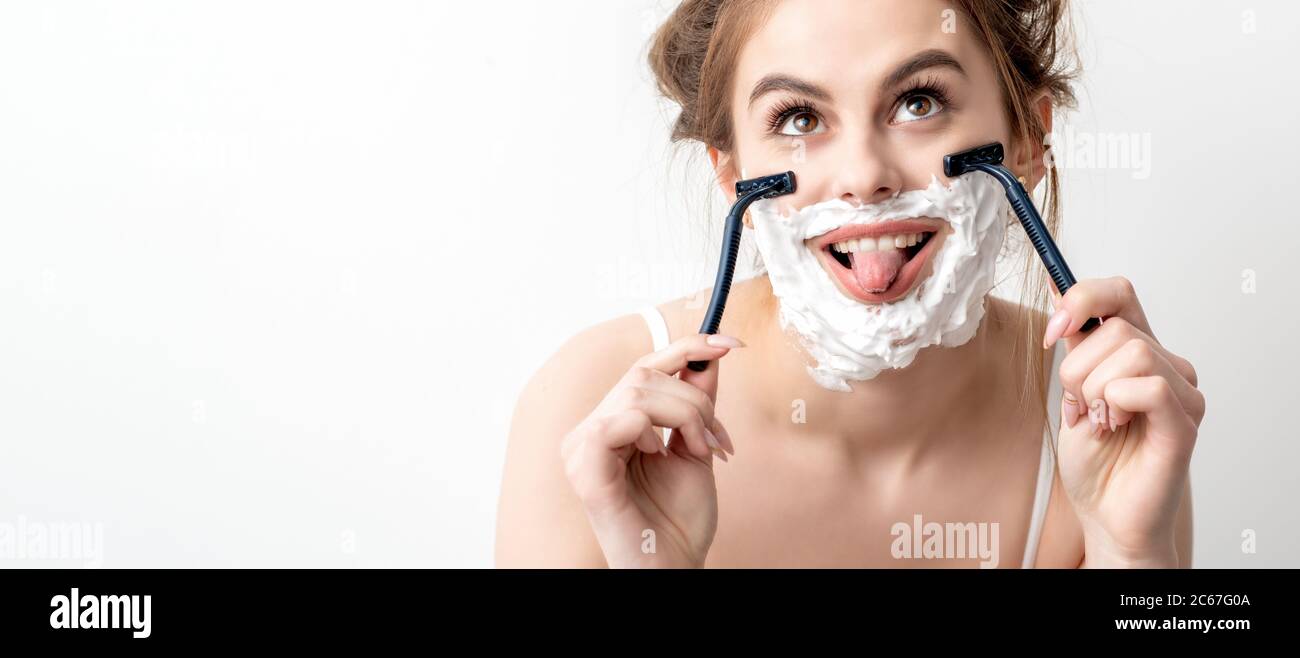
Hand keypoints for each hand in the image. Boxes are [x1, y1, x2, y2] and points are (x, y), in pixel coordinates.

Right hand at [560, 333, 739, 567]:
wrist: (674, 566)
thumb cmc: (679, 519)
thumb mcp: (696, 447)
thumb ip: (697, 402)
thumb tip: (709, 354)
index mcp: (613, 423)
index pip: (644, 368)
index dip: (686, 347)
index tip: (731, 342)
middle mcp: (591, 430)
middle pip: (643, 376)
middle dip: (694, 400)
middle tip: (717, 439)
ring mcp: (582, 449)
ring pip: (636, 394)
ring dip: (684, 417)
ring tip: (699, 451)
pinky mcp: (584, 470)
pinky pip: (617, 421)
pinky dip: (650, 432)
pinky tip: (660, 456)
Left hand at [1044, 277, 1204, 567]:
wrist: (1105, 515)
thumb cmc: (1093, 460)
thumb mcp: (1070, 390)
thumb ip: (1073, 343)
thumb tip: (1055, 285)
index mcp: (1136, 350)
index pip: (1119, 293)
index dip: (1081, 299)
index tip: (1052, 330)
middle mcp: (1166, 365)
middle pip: (1115, 328)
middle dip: (1076, 368)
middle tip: (1078, 406)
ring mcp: (1181, 392)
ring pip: (1132, 352)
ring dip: (1094, 389)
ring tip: (1099, 420)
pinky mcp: (1184, 422)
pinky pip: (1148, 386)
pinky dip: (1116, 402)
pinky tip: (1114, 425)